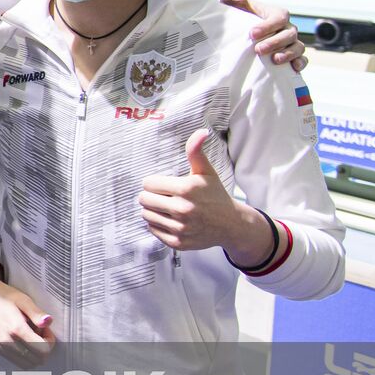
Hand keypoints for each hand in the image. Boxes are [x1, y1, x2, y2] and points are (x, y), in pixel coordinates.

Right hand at [0, 263, 55, 367]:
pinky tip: (23, 341)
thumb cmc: (4, 296)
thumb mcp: (23, 300)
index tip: (45, 329)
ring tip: (31, 337)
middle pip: (38, 360)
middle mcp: (7, 342)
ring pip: (28, 364)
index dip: (49, 340)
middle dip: (44, 347)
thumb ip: (37, 313)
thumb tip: (48, 322)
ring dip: (35, 353)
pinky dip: (25, 355)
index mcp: (16, 329)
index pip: (43, 350)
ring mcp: (1, 347)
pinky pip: (18, 362)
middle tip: (39, 332)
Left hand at [138, 129, 270, 260]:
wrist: (231, 225)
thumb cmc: (215, 195)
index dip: (154, 183)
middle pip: (144, 200)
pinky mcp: (178, 243)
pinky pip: (153, 230)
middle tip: (162, 196)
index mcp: (187, 189)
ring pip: (146, 215)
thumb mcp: (206, 172)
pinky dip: (157, 224)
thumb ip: (196, 151)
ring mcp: (181, 228)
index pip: (148, 184)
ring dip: (153, 210)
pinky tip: (170, 219)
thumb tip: (201, 131)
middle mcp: (183, 210)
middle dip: (150, 196)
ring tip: (166, 207)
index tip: (164, 185)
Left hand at [220, 0, 307, 71]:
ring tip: (274, 60)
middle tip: (258, 50)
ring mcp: (291, 43)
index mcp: (276, 14)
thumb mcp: (230, 5)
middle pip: (290, 33)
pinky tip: (293, 68)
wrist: (236, 37)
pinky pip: (303, 60)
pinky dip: (301, 63)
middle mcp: (286, 28)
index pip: (279, 17)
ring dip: (288, 54)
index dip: (268, 26)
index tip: (252, 34)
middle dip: (275, 42)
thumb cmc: (236, 18)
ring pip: (298, 47)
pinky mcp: (292, 57)